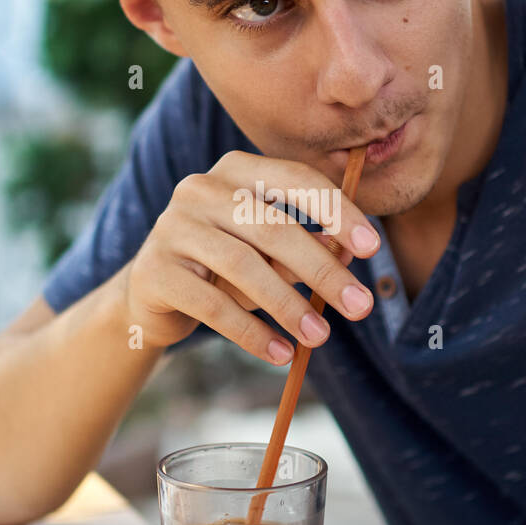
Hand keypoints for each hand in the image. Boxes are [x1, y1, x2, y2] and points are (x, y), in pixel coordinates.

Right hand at [122, 150, 378, 362]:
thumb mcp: (268, 253)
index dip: (337, 212)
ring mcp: (171, 227)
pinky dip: (252, 333)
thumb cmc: (223, 265)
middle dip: (322, 270)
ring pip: (242, 266)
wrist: (153, 293)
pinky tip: (280, 354)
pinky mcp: (155, 272)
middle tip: (360, 306)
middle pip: (272, 227)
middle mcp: (199, 189)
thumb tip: (350, 252)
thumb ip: (306, 246)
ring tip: (320, 337)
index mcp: (235, 170)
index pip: (295, 179)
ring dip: (288, 306)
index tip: (373, 247)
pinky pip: (212, 305)